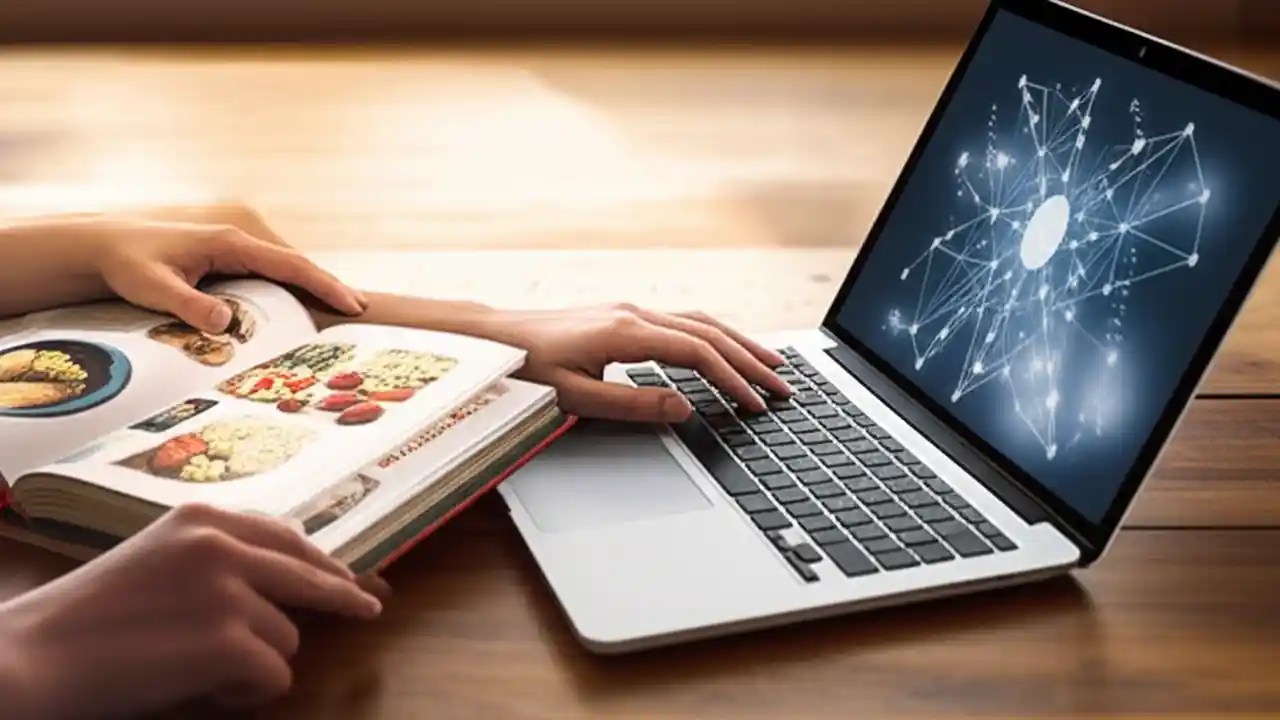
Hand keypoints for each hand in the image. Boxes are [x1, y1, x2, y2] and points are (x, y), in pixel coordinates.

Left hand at [0, 205, 365, 333]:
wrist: (104, 243)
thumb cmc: (128, 265)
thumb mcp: (154, 289)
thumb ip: (189, 306)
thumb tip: (226, 324)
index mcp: (230, 240)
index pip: (291, 264)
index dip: (325, 284)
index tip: (353, 303)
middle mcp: (239, 234)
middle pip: (298, 263)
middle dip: (330, 285)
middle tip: (362, 311)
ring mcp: (237, 240)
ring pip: (287, 265)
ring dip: (313, 285)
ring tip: (344, 307)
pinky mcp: (230, 250)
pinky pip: (272, 268)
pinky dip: (293, 283)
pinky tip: (305, 302)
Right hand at [0, 504, 381, 718]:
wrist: (33, 659)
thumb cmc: (85, 621)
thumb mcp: (155, 563)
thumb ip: (215, 562)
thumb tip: (282, 583)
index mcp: (201, 518)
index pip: (284, 537)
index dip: (319, 561)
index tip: (347, 575)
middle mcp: (222, 543)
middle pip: (311, 574)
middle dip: (345, 595)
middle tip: (371, 608)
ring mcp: (230, 590)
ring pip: (288, 638)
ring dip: (254, 661)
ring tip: (191, 667)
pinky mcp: (231, 640)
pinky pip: (274, 676)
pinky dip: (245, 692)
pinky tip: (199, 688)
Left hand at [479, 304, 791, 422]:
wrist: (492, 340)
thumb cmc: (526, 371)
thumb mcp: (576, 399)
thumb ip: (634, 404)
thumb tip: (685, 407)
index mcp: (625, 331)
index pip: (697, 354)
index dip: (732, 380)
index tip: (755, 404)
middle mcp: (633, 313)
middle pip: (709, 332)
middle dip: (750, 360)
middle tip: (783, 386)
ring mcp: (629, 311)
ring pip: (700, 322)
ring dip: (738, 343)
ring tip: (770, 365)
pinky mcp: (623, 316)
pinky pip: (682, 321)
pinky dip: (714, 336)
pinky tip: (725, 349)